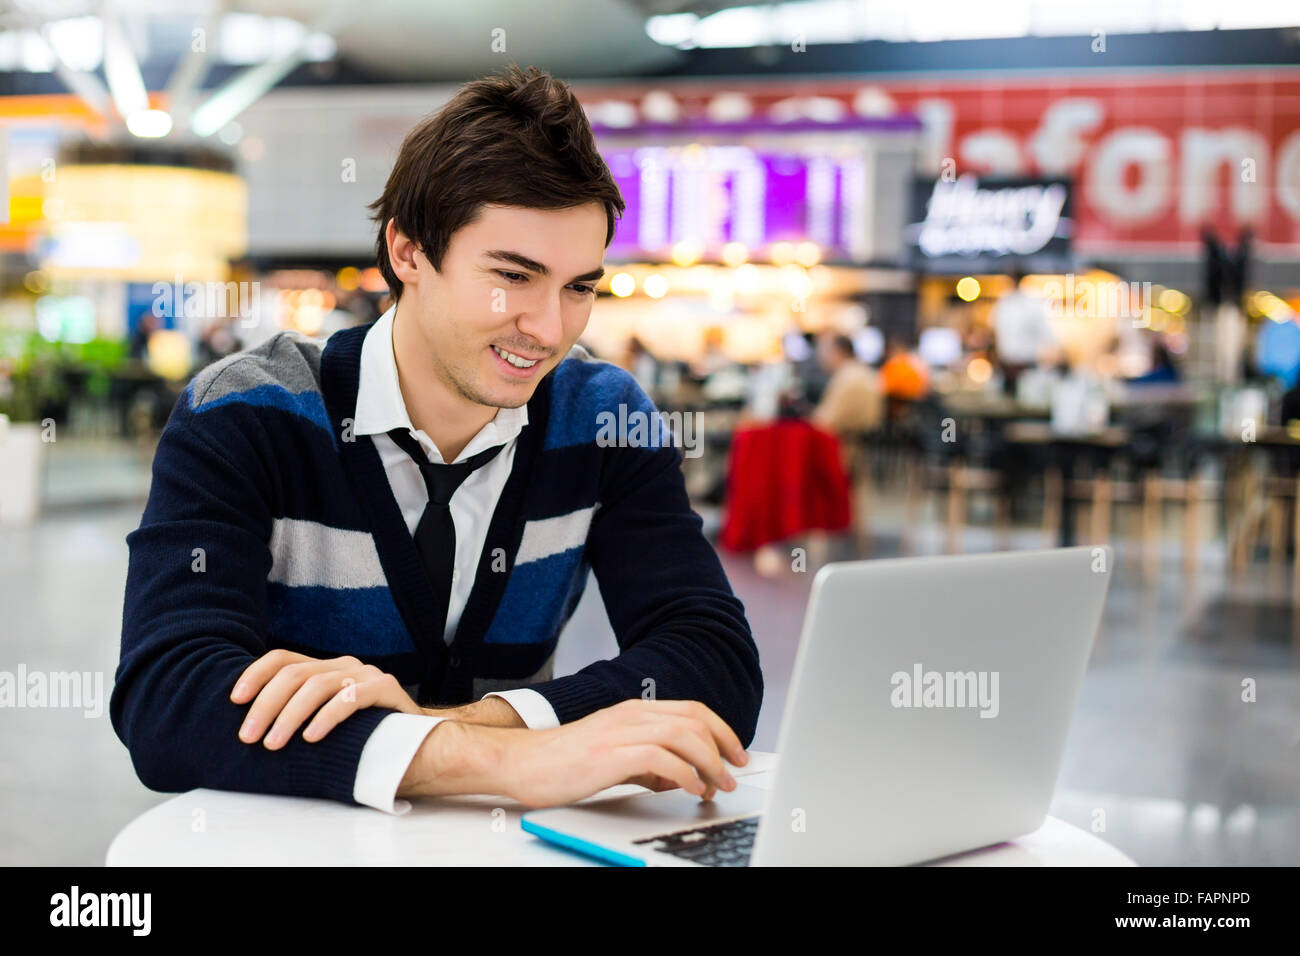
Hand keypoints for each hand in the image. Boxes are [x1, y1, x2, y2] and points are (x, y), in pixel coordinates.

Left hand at [230, 649, 422, 749]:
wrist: (419, 740)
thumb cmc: (364, 735)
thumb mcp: (326, 720)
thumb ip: (300, 714)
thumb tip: (250, 728)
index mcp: (325, 668)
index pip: (282, 659)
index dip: (255, 675)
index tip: (234, 700)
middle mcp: (344, 665)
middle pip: (295, 674)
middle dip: (266, 705)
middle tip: (249, 737)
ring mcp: (367, 675)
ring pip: (318, 684)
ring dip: (290, 715)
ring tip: (274, 744)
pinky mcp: (388, 689)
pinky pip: (352, 697)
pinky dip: (327, 717)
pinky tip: (312, 736)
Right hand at [497, 698, 749, 807]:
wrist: (522, 763)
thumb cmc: (564, 761)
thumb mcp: (615, 755)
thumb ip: (647, 762)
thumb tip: (678, 777)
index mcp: (634, 710)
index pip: (692, 710)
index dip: (722, 730)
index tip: (736, 753)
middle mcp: (631, 714)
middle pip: (695, 720)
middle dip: (723, 746)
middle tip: (734, 772)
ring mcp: (621, 731)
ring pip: (684, 735)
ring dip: (709, 762)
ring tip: (718, 785)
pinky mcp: (612, 753)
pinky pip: (662, 758)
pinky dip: (685, 773)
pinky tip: (691, 788)